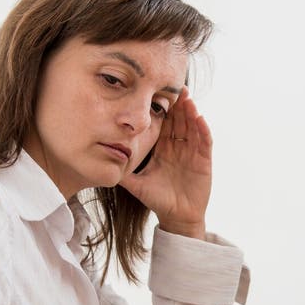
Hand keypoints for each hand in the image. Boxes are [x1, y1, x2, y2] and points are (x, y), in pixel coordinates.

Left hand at [121, 87, 210, 239]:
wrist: (176, 217)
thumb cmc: (157, 200)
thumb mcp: (136, 183)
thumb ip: (121, 171)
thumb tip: (99, 161)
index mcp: (163, 149)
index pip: (163, 125)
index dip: (162, 109)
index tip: (157, 92)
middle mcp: (178, 148)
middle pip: (179, 121)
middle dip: (179, 105)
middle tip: (176, 87)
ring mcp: (192, 153)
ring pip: (192, 128)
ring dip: (191, 113)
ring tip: (187, 98)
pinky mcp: (203, 162)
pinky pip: (204, 143)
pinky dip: (203, 131)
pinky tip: (200, 119)